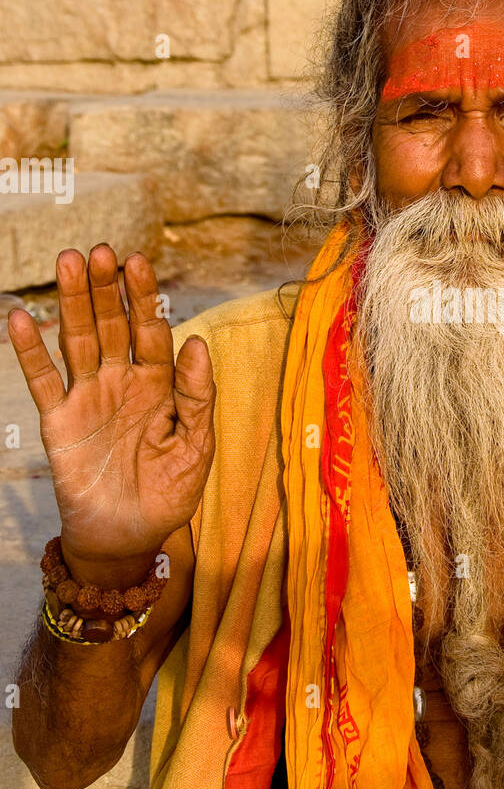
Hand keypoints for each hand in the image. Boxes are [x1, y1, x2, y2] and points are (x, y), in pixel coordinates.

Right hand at [7, 245, 214, 578]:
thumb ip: (197, 396)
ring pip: (76, 341)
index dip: (144, 299)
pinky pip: (43, 381)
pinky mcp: (59, 421)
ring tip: (70, 262)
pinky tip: (21, 318)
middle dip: (106, 289)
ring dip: (72, 303)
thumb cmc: (168, 494)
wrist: (128, 537)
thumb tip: (197, 342)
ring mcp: (88, 398)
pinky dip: (30, 351)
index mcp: (159, 386)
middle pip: (111, 326)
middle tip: (102, 251)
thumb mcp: (196, 447)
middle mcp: (122, 383)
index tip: (139, 262)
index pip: (151, 332)